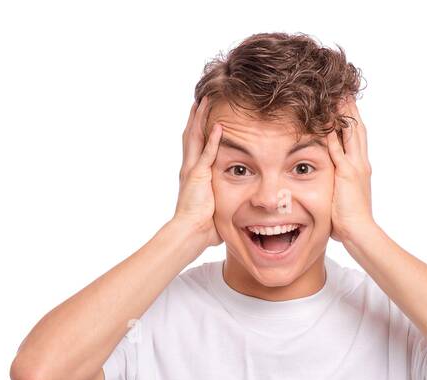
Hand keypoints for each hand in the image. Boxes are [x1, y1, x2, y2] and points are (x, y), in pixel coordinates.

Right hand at [171, 96, 223, 251]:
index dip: (197, 130)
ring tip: (205, 101)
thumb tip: (237, 208)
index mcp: (193, 175)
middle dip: (195, 117)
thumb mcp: (215, 208)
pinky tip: (219, 125)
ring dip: (201, 119)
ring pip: (195, 138)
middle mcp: (189, 169)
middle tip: (200, 100)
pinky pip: (207, 153)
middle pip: (191, 136)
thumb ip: (222, 201)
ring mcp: (192, 171)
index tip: (201, 117)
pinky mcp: (197, 176)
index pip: (195, 147)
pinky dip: (213, 139)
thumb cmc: (202, 227)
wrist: (190, 232)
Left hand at [325, 97, 375, 244]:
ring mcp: (355, 167)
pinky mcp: (347, 174)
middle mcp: (361, 163)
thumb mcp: (344, 197)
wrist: (360, 232)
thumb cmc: (350, 221)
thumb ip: (339, 186)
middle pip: (358, 129)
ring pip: (352, 133)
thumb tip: (331, 185)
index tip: (347, 104)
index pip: (357, 138)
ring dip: (345, 113)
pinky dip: (333, 133)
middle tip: (345, 90)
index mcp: (361, 168)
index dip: (353, 120)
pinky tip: (326, 120)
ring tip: (338, 95)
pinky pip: (338, 148)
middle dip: (351, 109)